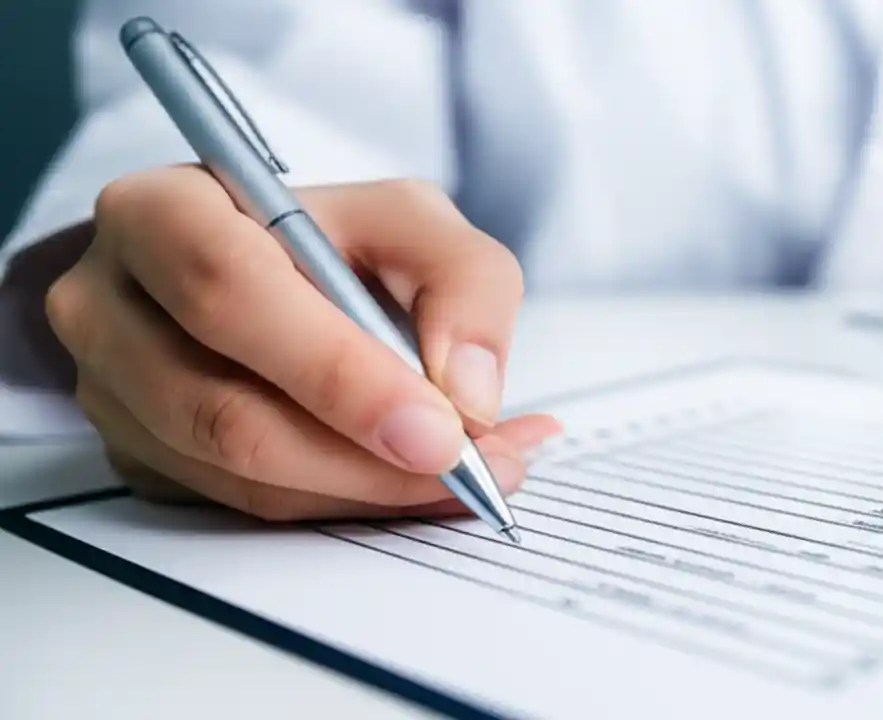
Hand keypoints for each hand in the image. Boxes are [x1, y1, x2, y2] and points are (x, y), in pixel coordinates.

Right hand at [46, 167, 559, 520]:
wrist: (271, 270)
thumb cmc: (333, 238)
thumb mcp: (414, 221)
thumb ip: (463, 281)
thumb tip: (468, 393)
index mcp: (161, 213)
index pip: (231, 293)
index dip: (338, 374)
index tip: (438, 429)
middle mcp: (108, 307)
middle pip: (223, 412)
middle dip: (362, 457)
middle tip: (467, 469)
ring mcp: (111, 395)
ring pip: (239, 478)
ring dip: (366, 492)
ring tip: (473, 471)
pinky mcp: (139, 460)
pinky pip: (243, 509)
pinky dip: (344, 505)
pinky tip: (414, 480)